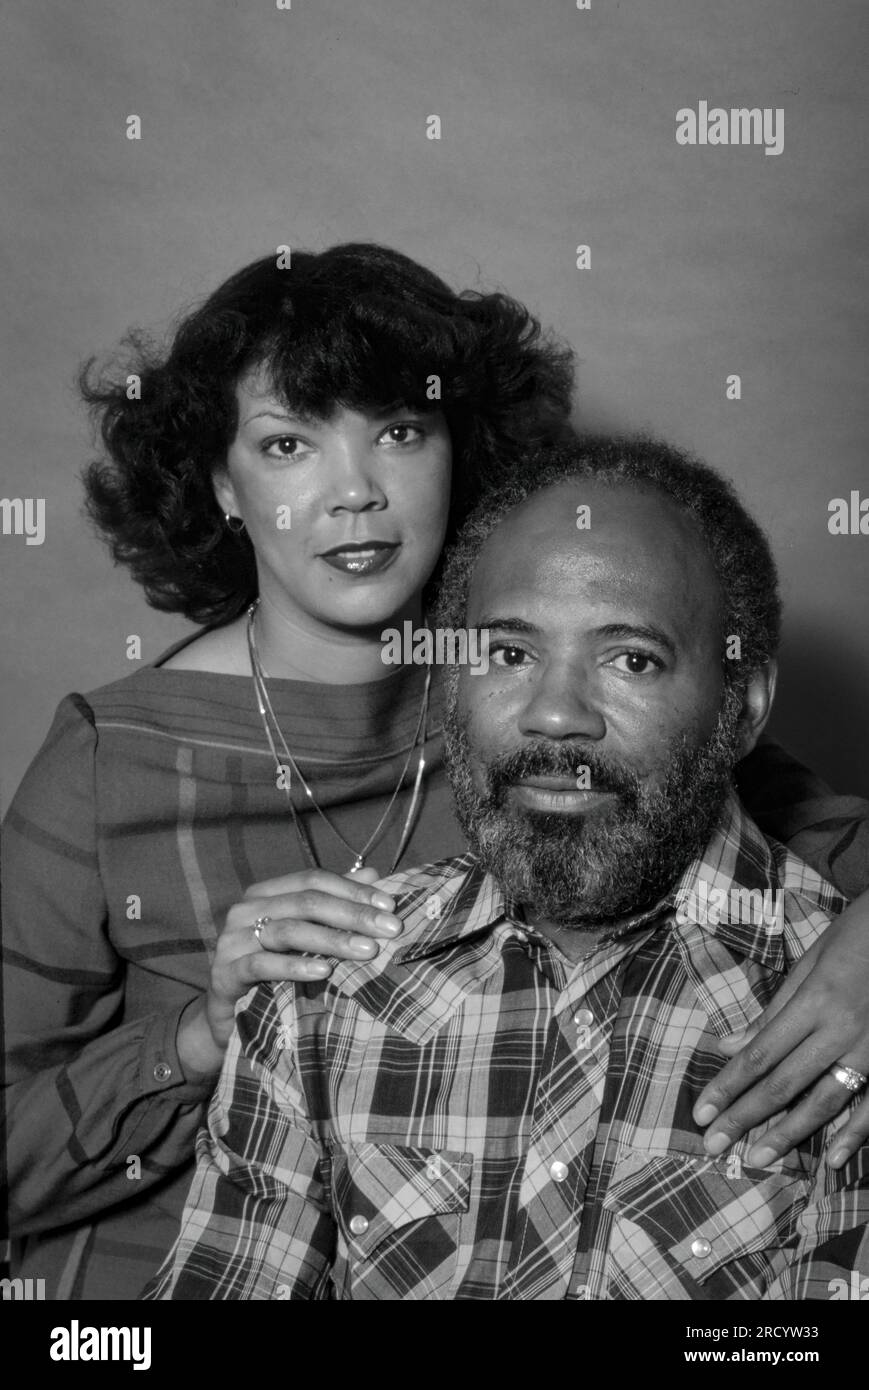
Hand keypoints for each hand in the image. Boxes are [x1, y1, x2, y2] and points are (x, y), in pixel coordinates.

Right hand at [179, 868, 400, 1070]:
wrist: (227, 1018)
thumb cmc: (272, 972)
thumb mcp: (306, 936)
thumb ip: (334, 904)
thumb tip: (374, 875)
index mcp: (266, 893)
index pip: (314, 879)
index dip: (353, 889)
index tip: (390, 906)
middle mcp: (246, 910)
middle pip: (306, 902)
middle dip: (352, 915)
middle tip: (390, 929)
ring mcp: (232, 940)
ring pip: (288, 931)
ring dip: (332, 940)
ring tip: (367, 951)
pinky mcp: (224, 973)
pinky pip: (261, 965)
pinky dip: (295, 967)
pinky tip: (324, 971)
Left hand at [693, 892, 868, 1168]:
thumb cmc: (857, 936)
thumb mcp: (811, 962)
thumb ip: (774, 1010)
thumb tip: (729, 1045)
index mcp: (814, 1001)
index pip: (760, 1054)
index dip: (727, 1086)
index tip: (701, 1113)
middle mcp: (841, 1030)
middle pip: (783, 1083)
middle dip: (745, 1116)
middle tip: (712, 1144)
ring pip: (824, 1100)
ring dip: (789, 1133)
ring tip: (757, 1158)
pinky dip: (854, 1134)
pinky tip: (832, 1158)